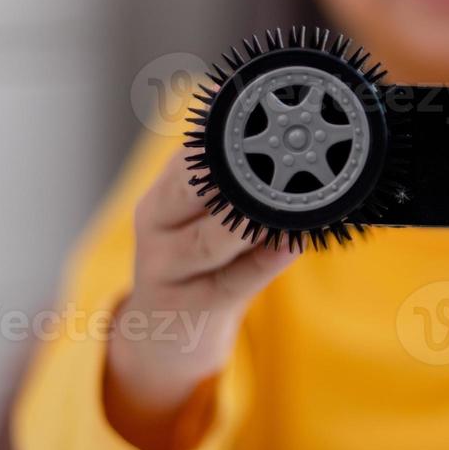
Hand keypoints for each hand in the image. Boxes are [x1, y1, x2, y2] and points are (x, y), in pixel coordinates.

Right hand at [107, 151, 297, 422]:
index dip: (228, 136)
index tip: (268, 116)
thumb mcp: (201, 215)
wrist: (163, 333)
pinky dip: (266, 261)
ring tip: (290, 205)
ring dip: (251, 220)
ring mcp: (168, 269)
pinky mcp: (193, 307)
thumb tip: (291, 141)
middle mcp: (156, 224)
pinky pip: (233, 282)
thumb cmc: (201, 261)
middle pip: (189, 190)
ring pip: (209, 240)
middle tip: (282, 155)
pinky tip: (292, 244)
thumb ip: (232, 184)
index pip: (192, 153)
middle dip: (234, 173)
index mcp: (163, 191)